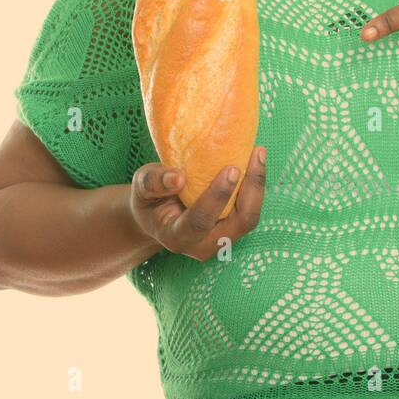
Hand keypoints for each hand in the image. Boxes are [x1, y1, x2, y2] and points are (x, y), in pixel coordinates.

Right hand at [128, 148, 264, 261]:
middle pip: (240, 222)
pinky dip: (254, 186)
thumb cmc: (149, 200)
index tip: (231, 168)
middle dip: (252, 188)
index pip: (201, 220)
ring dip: (257, 185)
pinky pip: (250, 210)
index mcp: (177, 237)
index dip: (218, 196)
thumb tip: (178, 178)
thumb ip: (153, 182)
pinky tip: (254, 160)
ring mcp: (221, 240)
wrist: (156, 218)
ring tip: (258, 153)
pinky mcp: (232, 230)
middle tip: (256, 154)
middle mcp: (203, 245)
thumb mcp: (141, 188)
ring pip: (250, 217)